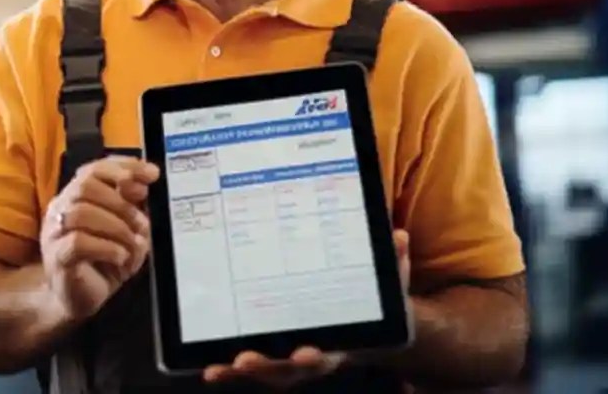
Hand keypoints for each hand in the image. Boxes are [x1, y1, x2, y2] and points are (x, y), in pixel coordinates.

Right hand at [40, 155, 159, 321]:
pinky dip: (106, 247)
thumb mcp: (127, 230)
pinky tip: (120, 257)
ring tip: (133, 244)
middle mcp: (61, 208)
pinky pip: (78, 242)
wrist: (79, 298)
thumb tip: (143, 184)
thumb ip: (133, 206)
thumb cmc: (103, 261)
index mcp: (76, 196)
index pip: (96, 169)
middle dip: (121, 203)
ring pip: (81, 213)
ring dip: (116, 228)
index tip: (152, 175)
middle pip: (86, 186)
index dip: (124, 168)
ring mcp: (54, 232)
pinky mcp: (57, 257)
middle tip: (141, 224)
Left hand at [203, 230, 411, 390]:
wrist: (368, 329)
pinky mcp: (270, 352)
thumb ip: (394, 266)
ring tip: (218, 367)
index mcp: (339, 343)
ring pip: (263, 370)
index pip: (326, 354)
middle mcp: (311, 356)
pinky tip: (208, 367)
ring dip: (238, 371)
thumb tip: (398, 237)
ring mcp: (288, 358)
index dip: (314, 355)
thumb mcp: (389, 286)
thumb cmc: (372, 305)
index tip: (304, 352)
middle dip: (265, 366)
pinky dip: (228, 368)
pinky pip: (247, 364)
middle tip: (244, 358)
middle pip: (286, 369)